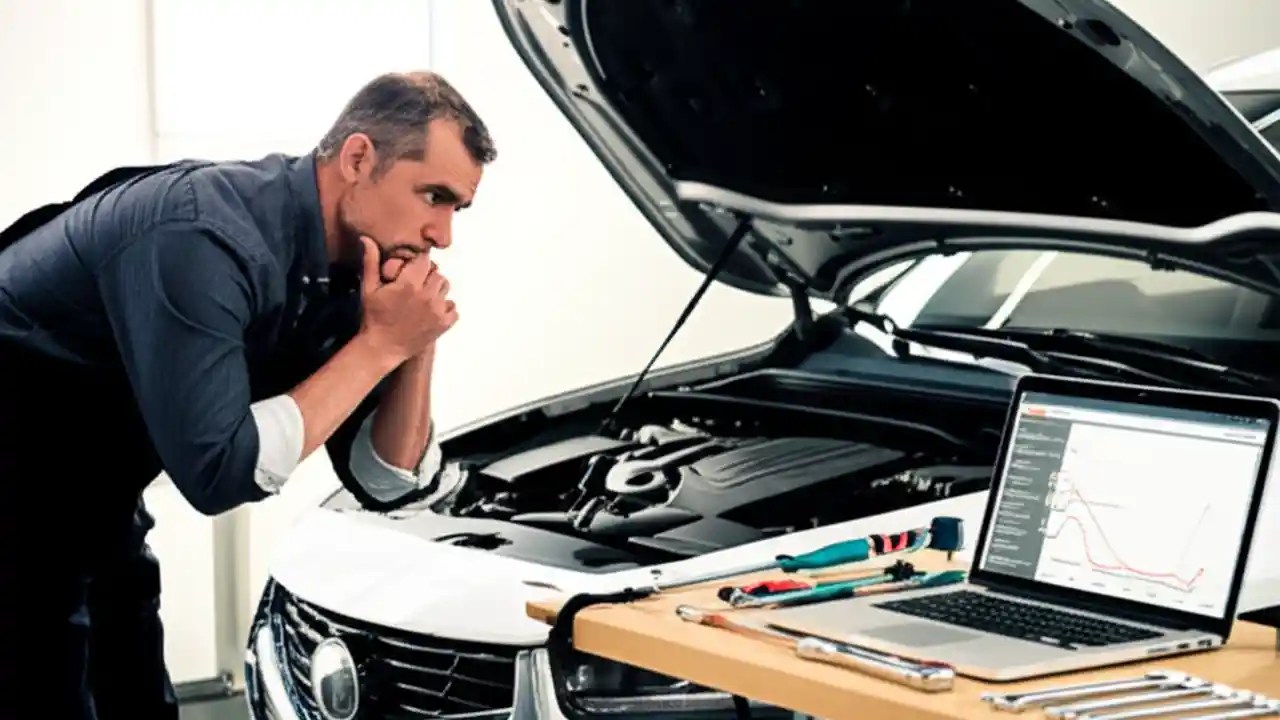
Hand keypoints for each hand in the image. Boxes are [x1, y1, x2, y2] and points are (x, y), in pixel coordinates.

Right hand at [357, 237, 457, 360]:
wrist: (382, 348)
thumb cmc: (373, 317)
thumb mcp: (369, 288)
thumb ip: (371, 262)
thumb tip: (367, 238)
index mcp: (409, 284)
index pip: (424, 260)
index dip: (417, 263)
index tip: (410, 271)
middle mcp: (427, 295)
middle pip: (437, 273)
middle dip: (427, 276)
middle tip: (415, 286)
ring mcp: (437, 311)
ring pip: (446, 288)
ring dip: (436, 290)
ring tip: (422, 298)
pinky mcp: (443, 324)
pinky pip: (453, 308)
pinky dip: (445, 308)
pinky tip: (430, 311)